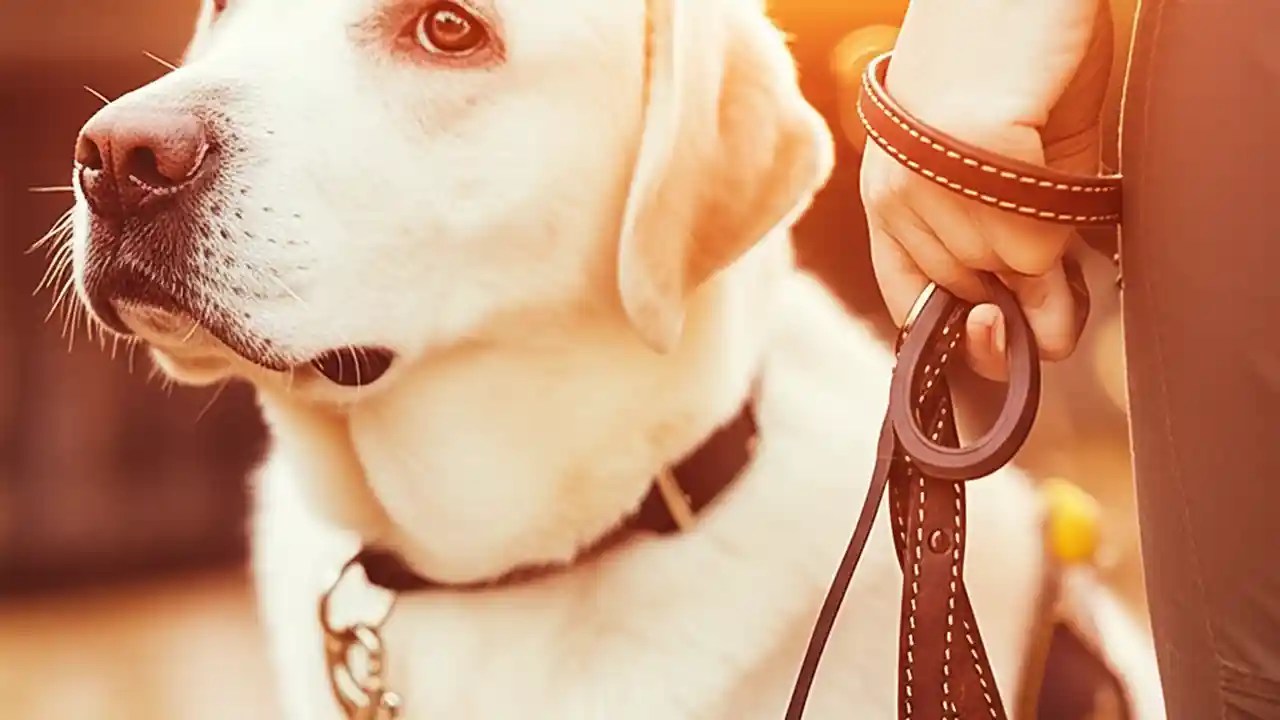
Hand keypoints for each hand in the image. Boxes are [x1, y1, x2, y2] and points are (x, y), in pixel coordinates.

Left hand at [861, 0, 1113, 379]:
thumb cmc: (1015, 62)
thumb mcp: (1008, 167)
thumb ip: (1020, 246)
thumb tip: (1053, 334)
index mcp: (889, 199)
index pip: (913, 307)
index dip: (964, 337)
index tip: (1004, 338)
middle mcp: (896, 200)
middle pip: (979, 297)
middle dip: (1030, 289)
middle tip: (1061, 249)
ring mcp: (928, 183)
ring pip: (1013, 273)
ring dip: (1054, 248)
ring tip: (1053, 184)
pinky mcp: (973, 157)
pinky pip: (1038, 242)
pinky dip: (1067, 222)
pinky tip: (1060, 173)